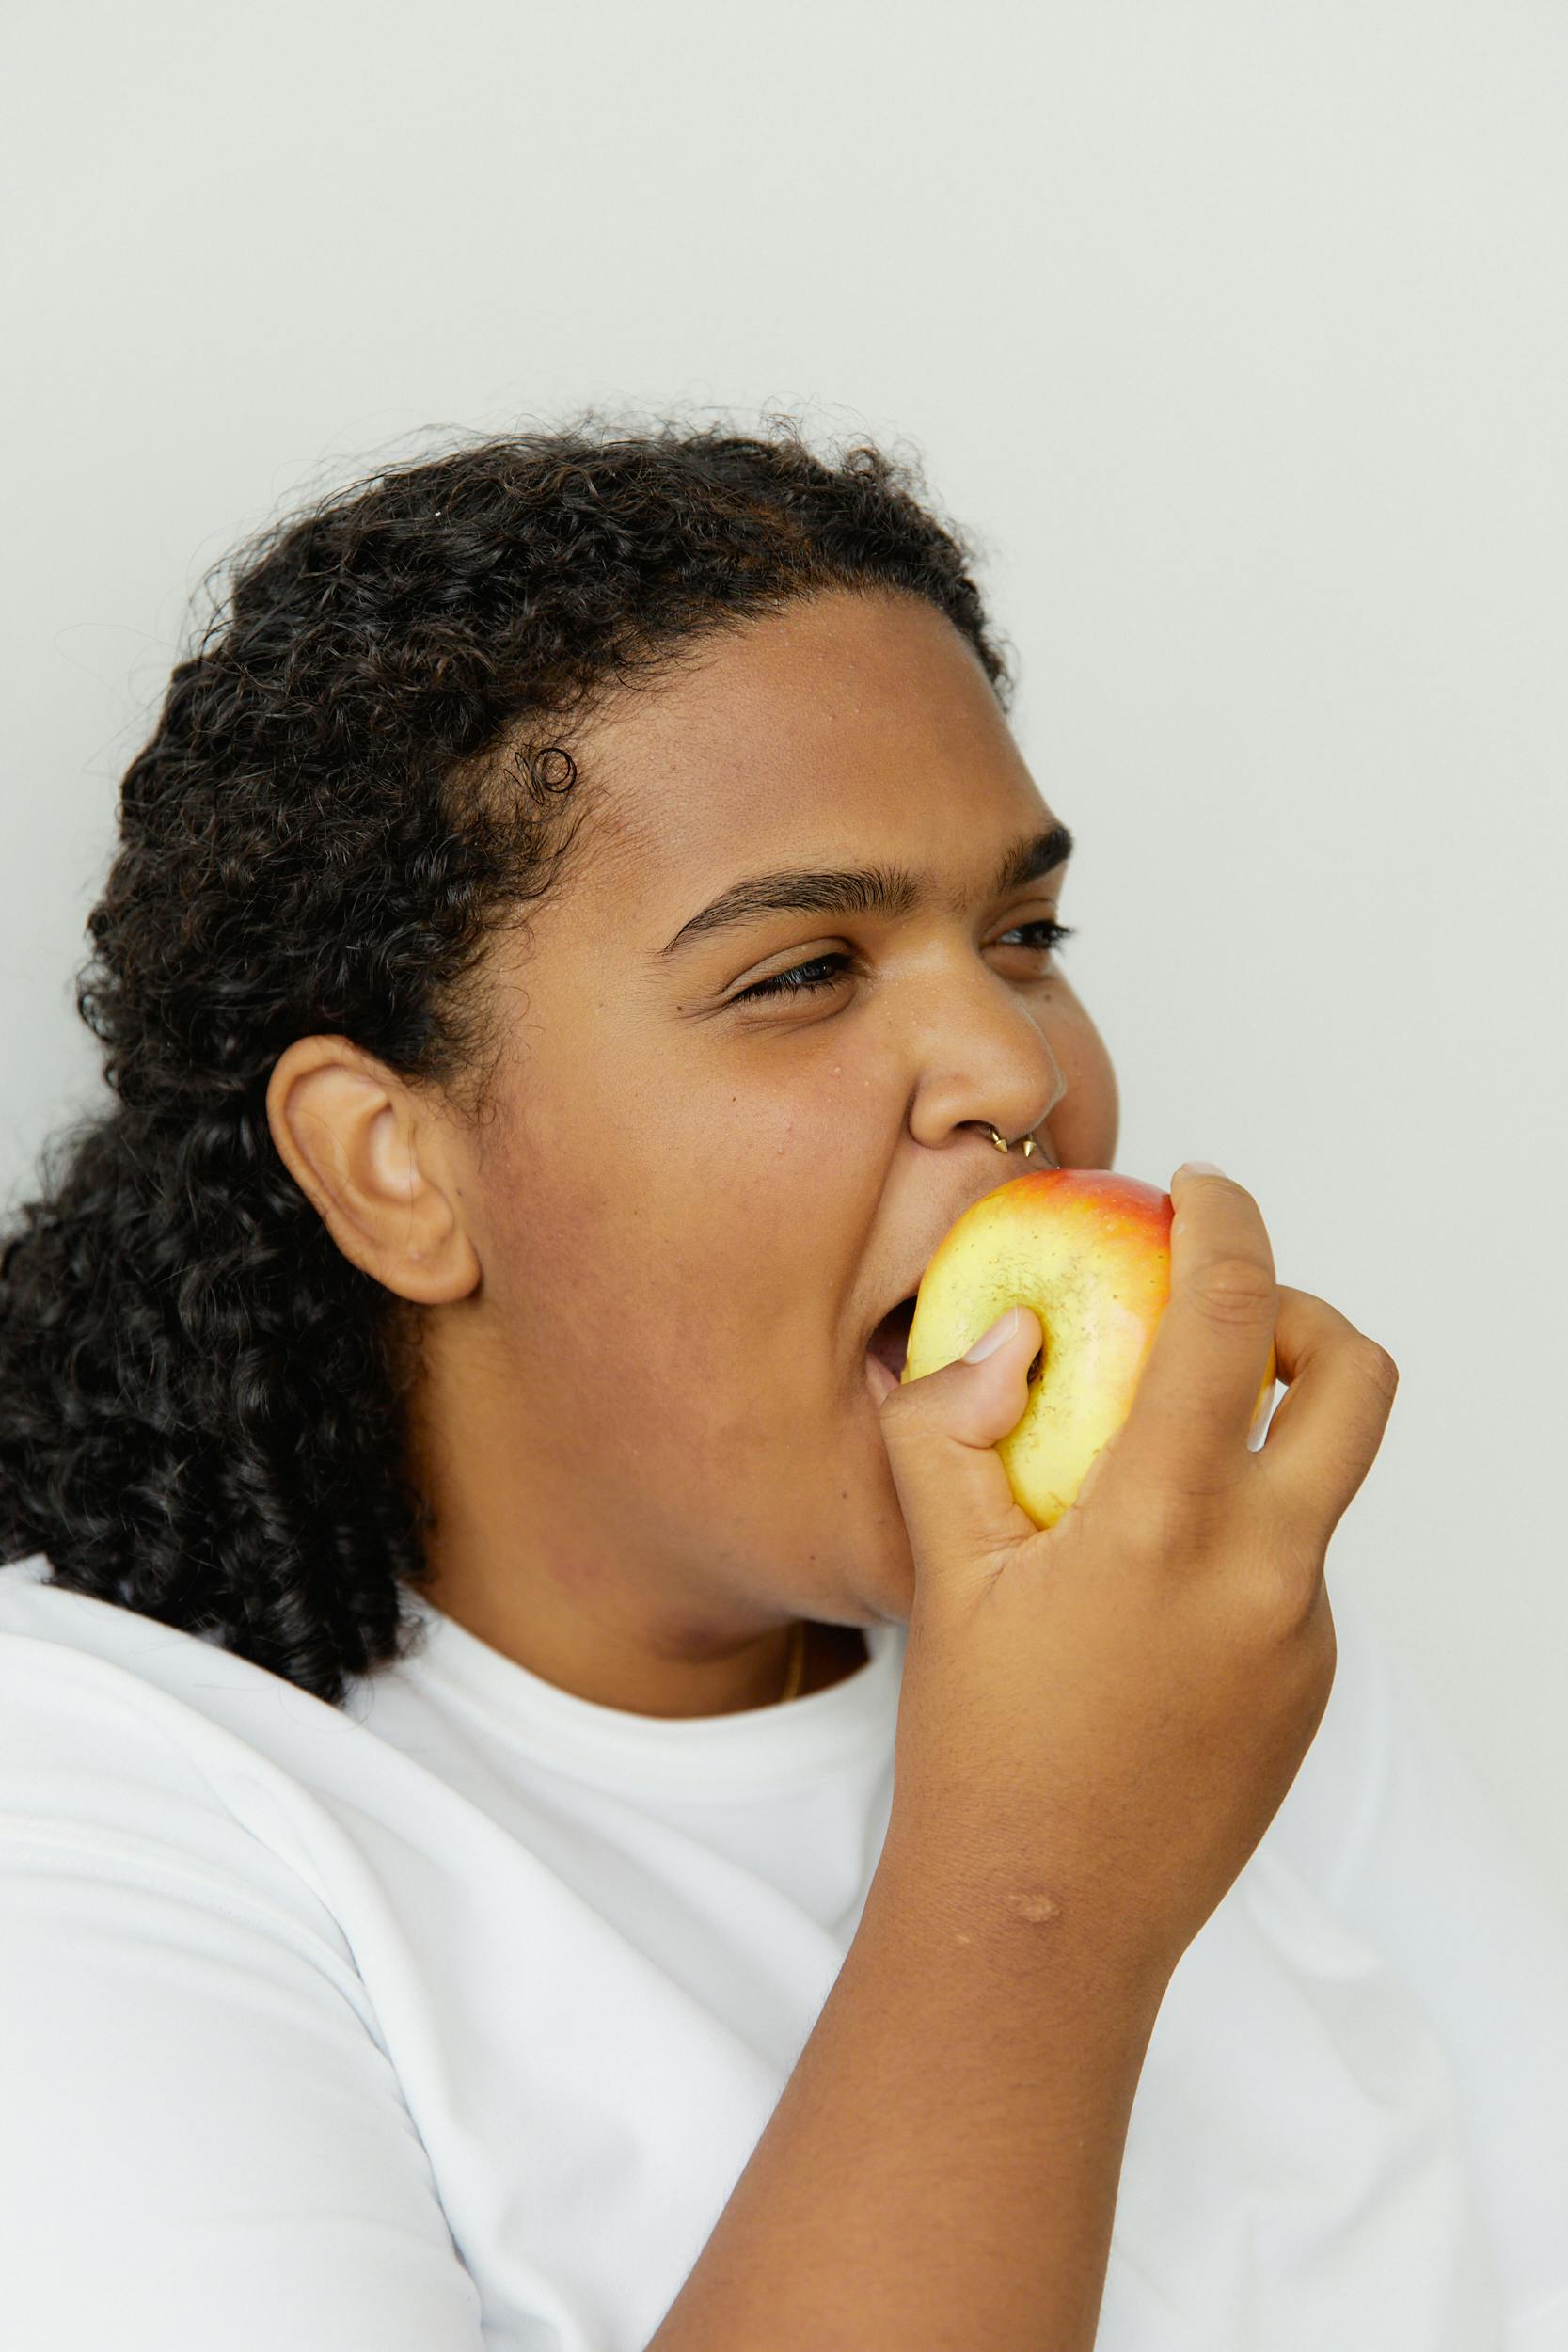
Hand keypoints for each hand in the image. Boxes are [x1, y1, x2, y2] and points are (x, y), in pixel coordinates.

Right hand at [874, 1166, 1399, 1984]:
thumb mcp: (945, 1574)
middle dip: (1302, 1314)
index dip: (1227, 1224)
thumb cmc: (980, 1751)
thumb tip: (1004, 1341)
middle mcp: (1264, 1573)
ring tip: (1150, 1468)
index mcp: (1166, 1527)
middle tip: (1224, 1318)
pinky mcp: (1310, 1687)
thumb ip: (950, 1431)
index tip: (1200, 1189)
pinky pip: (1296, 1565)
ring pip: (1322, 1480)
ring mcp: (1301, 1636)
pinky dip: (1243, 1530)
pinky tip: (1150, 1586)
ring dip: (1264, 1432)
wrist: (1044, 1921)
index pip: (1231, 1320)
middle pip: (1355, 1380)